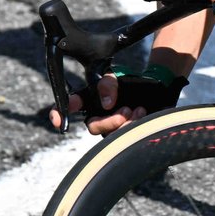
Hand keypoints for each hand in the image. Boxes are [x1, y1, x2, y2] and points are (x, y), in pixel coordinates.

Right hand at [55, 64, 185, 135]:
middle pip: (93, 126)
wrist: (157, 89)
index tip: (57, 120)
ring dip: (124, 123)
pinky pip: (123, 138)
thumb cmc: (133, 82)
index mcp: (90, 99)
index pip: (70, 106)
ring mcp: (110, 126)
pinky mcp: (124, 134)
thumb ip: (108, 84)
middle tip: (126, 110)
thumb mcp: (118, 77)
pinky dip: (134, 126)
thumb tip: (106, 103)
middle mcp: (97, 114)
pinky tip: (142, 114)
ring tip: (137, 110)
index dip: (59, 113)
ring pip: (109, 135)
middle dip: (109, 121)